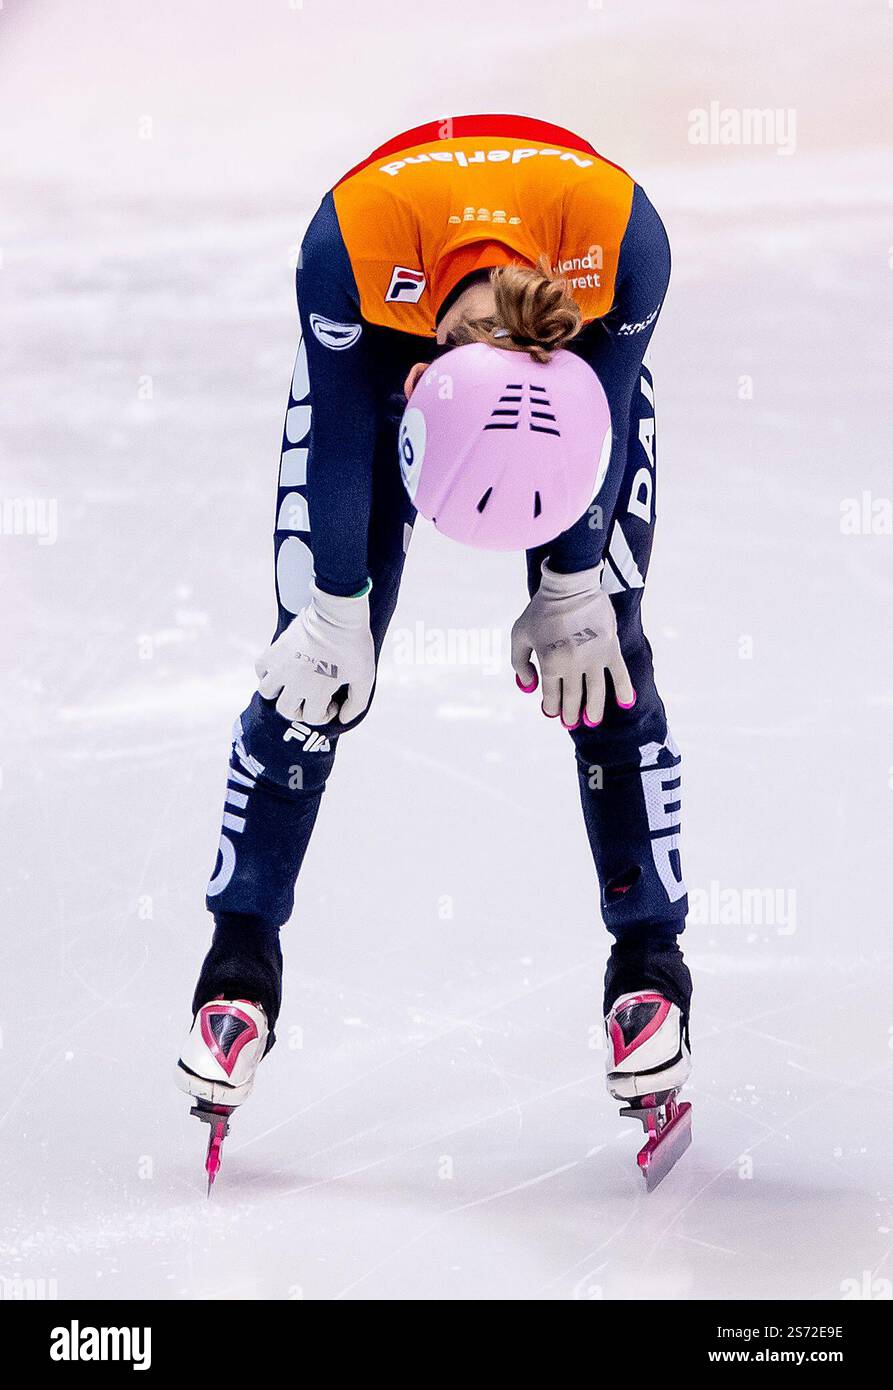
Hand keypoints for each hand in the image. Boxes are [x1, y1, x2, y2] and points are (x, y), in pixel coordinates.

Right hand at [255, 582, 374, 724]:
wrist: (338, 613)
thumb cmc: (354, 645)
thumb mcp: (364, 676)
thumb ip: (357, 703)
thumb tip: (344, 719)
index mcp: (317, 690)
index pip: (312, 717)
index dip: (325, 715)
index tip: (332, 703)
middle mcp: (295, 681)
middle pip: (286, 710)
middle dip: (300, 710)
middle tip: (311, 699)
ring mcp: (281, 665)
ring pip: (266, 691)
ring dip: (279, 693)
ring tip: (293, 685)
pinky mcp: (275, 649)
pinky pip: (260, 668)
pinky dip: (267, 673)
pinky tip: (281, 670)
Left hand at [511, 562, 634, 728]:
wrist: (570, 585)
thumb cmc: (541, 610)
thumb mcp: (519, 635)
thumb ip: (519, 663)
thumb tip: (529, 688)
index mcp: (550, 663)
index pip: (551, 696)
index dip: (551, 708)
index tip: (552, 712)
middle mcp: (573, 664)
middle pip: (573, 698)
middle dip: (571, 713)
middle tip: (571, 722)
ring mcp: (594, 658)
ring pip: (595, 693)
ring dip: (594, 710)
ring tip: (592, 721)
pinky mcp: (611, 648)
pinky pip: (620, 674)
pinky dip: (624, 690)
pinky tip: (625, 704)